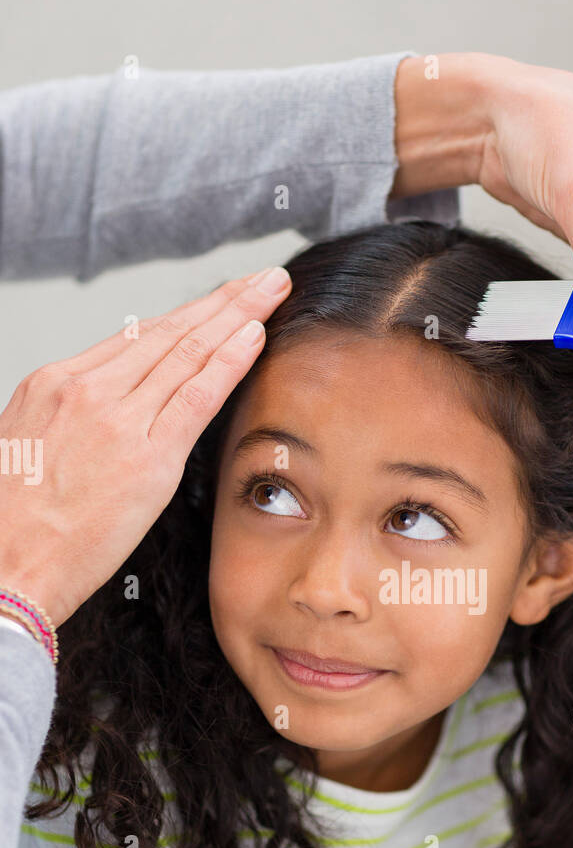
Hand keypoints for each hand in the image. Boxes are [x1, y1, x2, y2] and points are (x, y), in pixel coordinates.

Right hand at [0, 266, 291, 630]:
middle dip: (222, 300)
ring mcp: (118, 419)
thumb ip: (72, 421)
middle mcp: (86, 389)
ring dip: (238, 315)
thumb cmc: (14, 525)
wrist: (6, 568)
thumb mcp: (28, 447)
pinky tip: (256, 335)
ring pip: (188, 352)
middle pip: (168, 332)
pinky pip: (198, 395)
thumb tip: (109, 416)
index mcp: (54, 383)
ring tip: (272, 290)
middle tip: (262, 279)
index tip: (218, 301)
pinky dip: (231, 360)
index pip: (134, 338)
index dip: (185, 317)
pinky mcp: (148, 456)